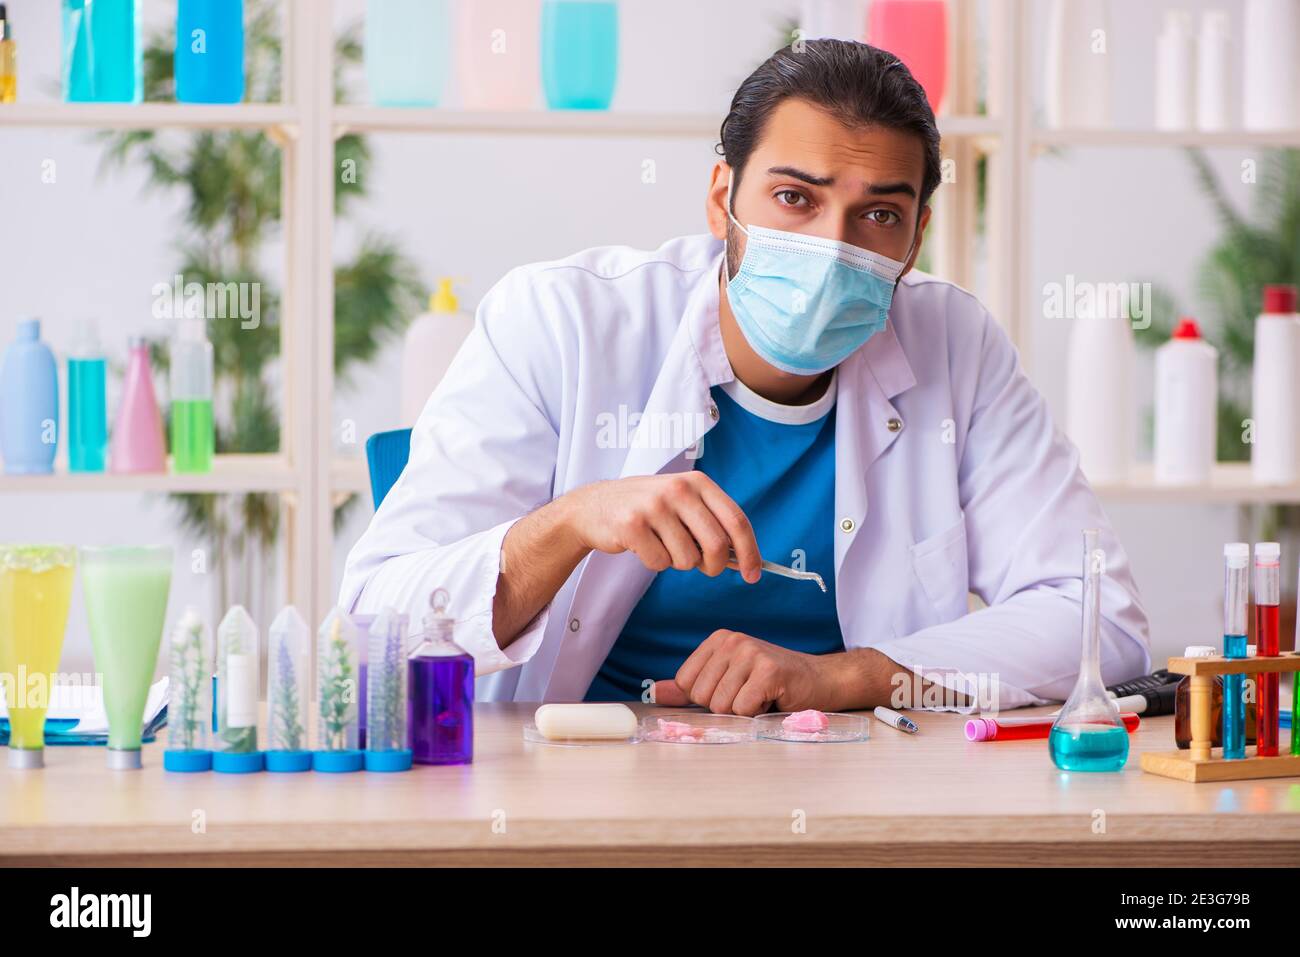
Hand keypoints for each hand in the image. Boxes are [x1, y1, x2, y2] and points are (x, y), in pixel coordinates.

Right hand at [558, 472, 761, 581]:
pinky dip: (654, 563)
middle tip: (704, 568)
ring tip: (661, 544)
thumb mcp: (682, 503)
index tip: (754, 575)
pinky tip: (643, 546)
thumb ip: (711, 524)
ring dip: (677, 562)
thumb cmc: (646, 509)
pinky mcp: (632, 525)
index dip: (750, 551)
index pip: (736, 520)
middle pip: (716, 544)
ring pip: (687, 559)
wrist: (593, 506)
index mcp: (697, 482)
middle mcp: (678, 489)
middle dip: (713, 566)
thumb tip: (743, 558)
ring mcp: (654, 506)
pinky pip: (659, 563)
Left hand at [651, 630, 845, 715]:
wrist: (819, 681)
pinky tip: (772, 698)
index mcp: (717, 640)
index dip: (707, 698)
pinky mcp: (768, 669)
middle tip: (750, 694)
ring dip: (743, 711)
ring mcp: (750, 652)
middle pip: (702, 696)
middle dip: (726, 706)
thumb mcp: (727, 680)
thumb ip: (689, 688)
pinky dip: (758, 713)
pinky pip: (744, 708)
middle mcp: (732, 640)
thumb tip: (653, 693)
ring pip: (722, 705)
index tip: (733, 689)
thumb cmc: (772, 683)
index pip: (686, 683)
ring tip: (761, 696)